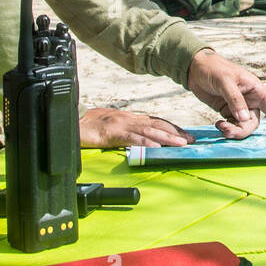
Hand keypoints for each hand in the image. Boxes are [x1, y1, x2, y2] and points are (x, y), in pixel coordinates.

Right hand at [79, 107, 194, 147]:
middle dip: (176, 132)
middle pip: (157, 124)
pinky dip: (146, 142)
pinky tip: (157, 147)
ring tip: (182, 144)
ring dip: (167, 138)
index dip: (172, 128)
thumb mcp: (113, 128)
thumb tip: (141, 140)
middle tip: (192, 139)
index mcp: (130, 118)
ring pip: (149, 130)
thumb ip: (127, 132)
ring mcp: (122, 125)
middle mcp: (129, 119)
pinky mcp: (113, 133)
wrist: (73, 122)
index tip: (186, 135)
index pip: (156, 121)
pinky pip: (133, 138)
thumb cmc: (91, 126)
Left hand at [186, 48, 265, 138]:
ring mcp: (239, 106)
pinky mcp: (227, 111)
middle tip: (227, 130)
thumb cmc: (214, 69)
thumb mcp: (225, 81)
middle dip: (243, 130)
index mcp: (255, 89)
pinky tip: (218, 124)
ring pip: (243, 126)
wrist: (196, 68)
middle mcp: (250, 99)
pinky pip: (233, 125)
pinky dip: (227, 129)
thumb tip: (245, 118)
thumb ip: (235, 99)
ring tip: (220, 126)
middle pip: (254, 123)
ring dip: (233, 131)